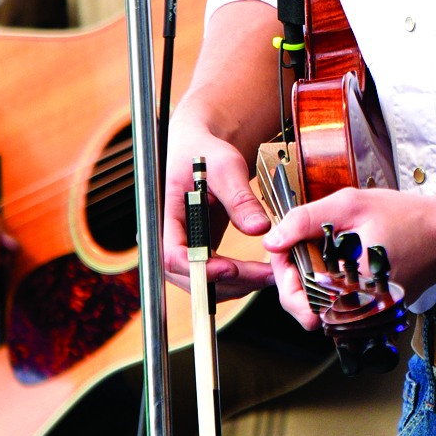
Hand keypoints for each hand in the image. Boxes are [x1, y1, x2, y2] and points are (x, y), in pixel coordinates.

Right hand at [161, 110, 272, 295]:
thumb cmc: (206, 151)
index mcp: (164, 214)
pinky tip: (261, 272)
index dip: (200, 267)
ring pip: (203, 283)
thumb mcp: (226, 167)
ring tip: (270, 275)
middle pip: (189, 276)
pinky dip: (237, 281)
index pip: (172, 254)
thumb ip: (240, 198)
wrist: (202, 149)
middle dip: (229, 281)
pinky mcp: (198, 252)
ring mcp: (182, 248)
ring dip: (236, 286)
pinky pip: (213, 278)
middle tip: (266, 275)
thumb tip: (259, 229)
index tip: (231, 269)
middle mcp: (168, 237)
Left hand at [263, 185, 435, 330]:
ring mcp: (371, 319)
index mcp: (350, 288)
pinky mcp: (377, 316)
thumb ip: (305, 221)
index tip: (284, 248)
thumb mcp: (350, 205)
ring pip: (322, 315)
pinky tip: (335, 266)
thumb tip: (272, 241)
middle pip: (306, 312)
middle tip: (297, 249)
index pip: (297, 297)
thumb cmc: (407, 218)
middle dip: (294, 280)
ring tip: (316, 255)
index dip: (282, 271)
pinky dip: (331, 292)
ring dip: (311, 287)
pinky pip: (342, 313)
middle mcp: (361, 313)